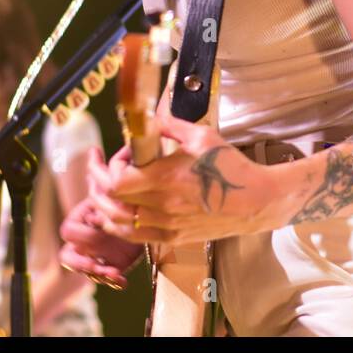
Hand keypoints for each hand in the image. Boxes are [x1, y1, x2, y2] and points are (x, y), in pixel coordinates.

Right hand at [58, 145, 146, 289]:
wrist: (154, 210)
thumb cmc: (135, 194)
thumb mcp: (124, 184)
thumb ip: (108, 171)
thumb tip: (94, 150)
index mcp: (88, 213)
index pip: (70, 228)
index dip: (84, 232)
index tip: (100, 228)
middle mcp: (88, 232)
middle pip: (70, 250)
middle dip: (86, 256)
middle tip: (103, 260)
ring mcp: (96, 249)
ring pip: (79, 264)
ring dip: (94, 270)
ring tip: (113, 274)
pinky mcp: (110, 262)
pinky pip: (99, 275)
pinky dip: (108, 278)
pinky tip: (122, 279)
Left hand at [92, 112, 287, 245]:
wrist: (255, 201)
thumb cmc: (231, 167)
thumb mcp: (202, 136)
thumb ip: (170, 125)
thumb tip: (149, 116)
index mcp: (166, 179)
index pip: (116, 180)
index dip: (108, 166)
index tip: (121, 153)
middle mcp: (161, 206)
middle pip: (110, 202)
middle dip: (97, 182)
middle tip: (97, 167)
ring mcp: (165, 225)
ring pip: (116, 222)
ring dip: (102, 205)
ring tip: (101, 189)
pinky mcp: (172, 236)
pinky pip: (133, 236)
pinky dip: (116, 225)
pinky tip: (115, 213)